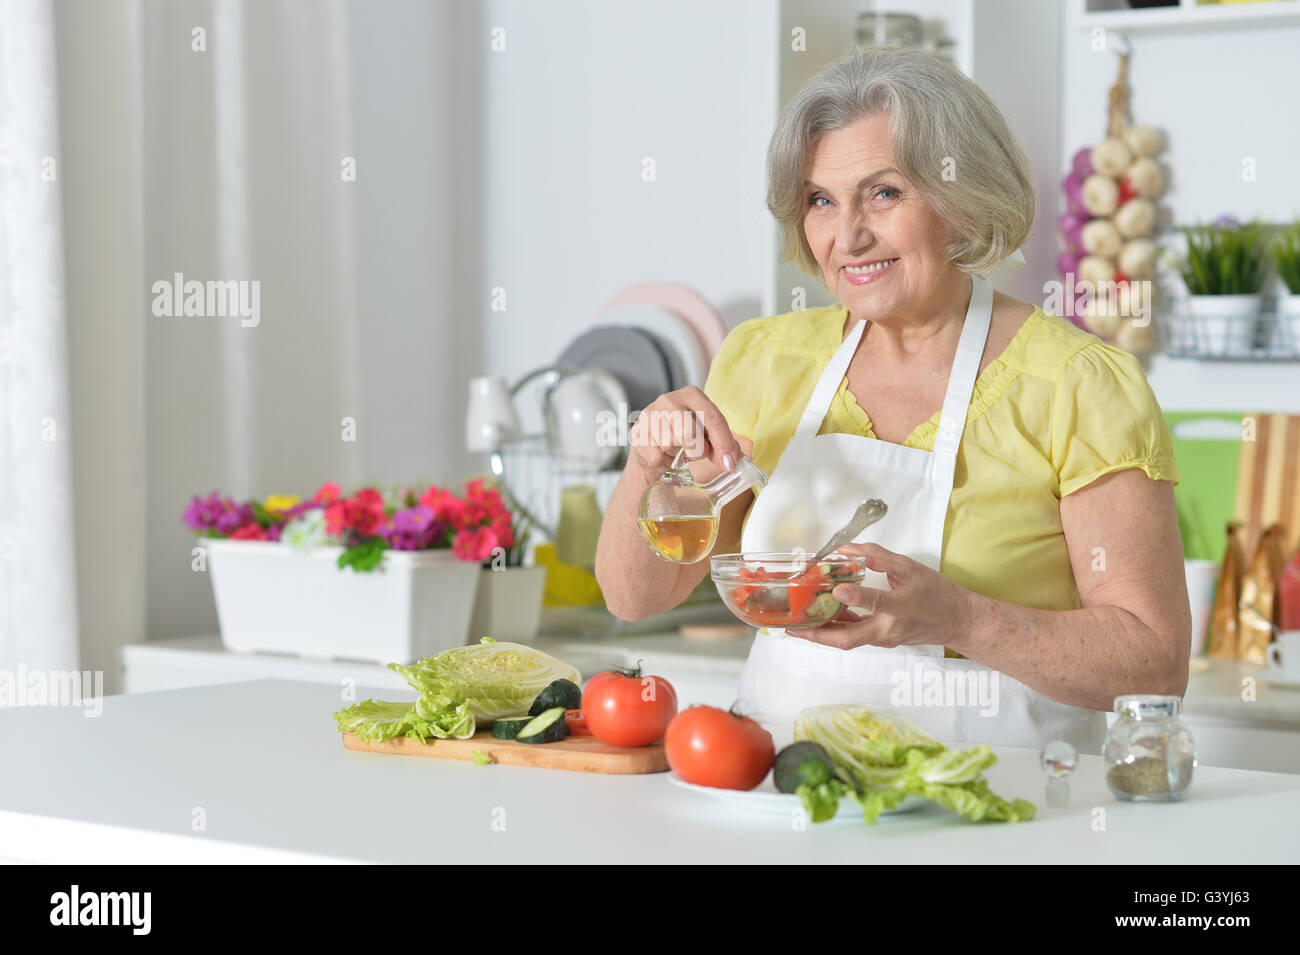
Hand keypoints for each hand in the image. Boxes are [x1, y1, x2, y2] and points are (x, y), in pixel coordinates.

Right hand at [627, 386, 741, 477]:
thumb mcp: (708, 438)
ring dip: (679, 455)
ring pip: (671, 444)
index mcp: (691, 395)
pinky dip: (663, 462)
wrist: (650, 454)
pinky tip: (663, 455)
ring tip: (677, 451)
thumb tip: (732, 460)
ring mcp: (650, 415)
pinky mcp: (637, 433)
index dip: (723, 442)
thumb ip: (724, 445)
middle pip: (689, 431)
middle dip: (699, 450)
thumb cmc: (683, 442)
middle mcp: (669, 400)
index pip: (712, 417)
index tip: (730, 462)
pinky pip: (657, 456)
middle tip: (698, 454)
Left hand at [786, 542, 975, 650]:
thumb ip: (879, 555)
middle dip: (818, 635)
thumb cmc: (937, 593)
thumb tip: (848, 548)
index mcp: (900, 608)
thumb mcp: (910, 567)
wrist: (957, 621)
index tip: (837, 588)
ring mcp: (884, 639)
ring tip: (797, 625)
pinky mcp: (882, 641)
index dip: (855, 596)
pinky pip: (855, 637)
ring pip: (848, 641)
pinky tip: (821, 618)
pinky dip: (836, 629)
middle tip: (794, 627)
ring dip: (822, 634)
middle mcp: (889, 629)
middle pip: (849, 639)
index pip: (875, 602)